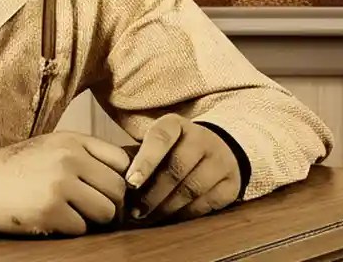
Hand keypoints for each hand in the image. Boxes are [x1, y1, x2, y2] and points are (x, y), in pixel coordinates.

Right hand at [0, 131, 130, 236]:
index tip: (109, 191)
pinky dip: (70, 229)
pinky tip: (53, 220)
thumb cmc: (18, 167)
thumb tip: (125, 177)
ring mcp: (60, 185)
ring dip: (93, 219)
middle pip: (118, 189)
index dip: (119, 180)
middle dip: (110, 204)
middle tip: (95, 210)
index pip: (121, 161)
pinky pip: (81, 229)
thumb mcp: (52, 146)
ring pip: (105, 212)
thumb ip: (86, 154)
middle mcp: (69, 159)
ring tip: (74, 214)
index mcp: (73, 140)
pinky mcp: (50, 211)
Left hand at [123, 113, 239, 224]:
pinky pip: (206, 204)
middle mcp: (202, 138)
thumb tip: (110, 178)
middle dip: (152, 193)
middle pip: (176, 168)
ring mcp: (221, 160)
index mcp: (176, 124)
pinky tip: (170, 218)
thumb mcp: (156, 144)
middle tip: (135, 210)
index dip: (145, 161)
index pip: (160, 138)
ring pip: (191, 188)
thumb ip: (136, 156)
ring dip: (166, 207)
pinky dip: (185, 214)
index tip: (130, 183)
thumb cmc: (173, 150)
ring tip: (149, 217)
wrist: (218, 150)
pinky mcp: (231, 183)